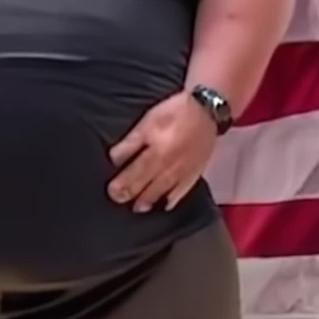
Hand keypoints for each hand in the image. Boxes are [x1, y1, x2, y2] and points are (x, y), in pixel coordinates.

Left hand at [107, 91, 217, 212]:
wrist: (207, 110)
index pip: (132, 172)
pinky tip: (167, 205)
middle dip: (130, 194)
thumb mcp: (148, 121)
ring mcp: (182, 172)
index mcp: (154, 153)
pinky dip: (173, 199)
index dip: (120, 181)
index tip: (111, 189)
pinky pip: (182, 191)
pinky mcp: (195, 172)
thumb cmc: (176, 112)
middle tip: (118, 199)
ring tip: (139, 208)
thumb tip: (115, 158)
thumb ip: (132, 142)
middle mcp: (167, 167)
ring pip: (162, 191)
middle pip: (145, 185)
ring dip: (149, 200)